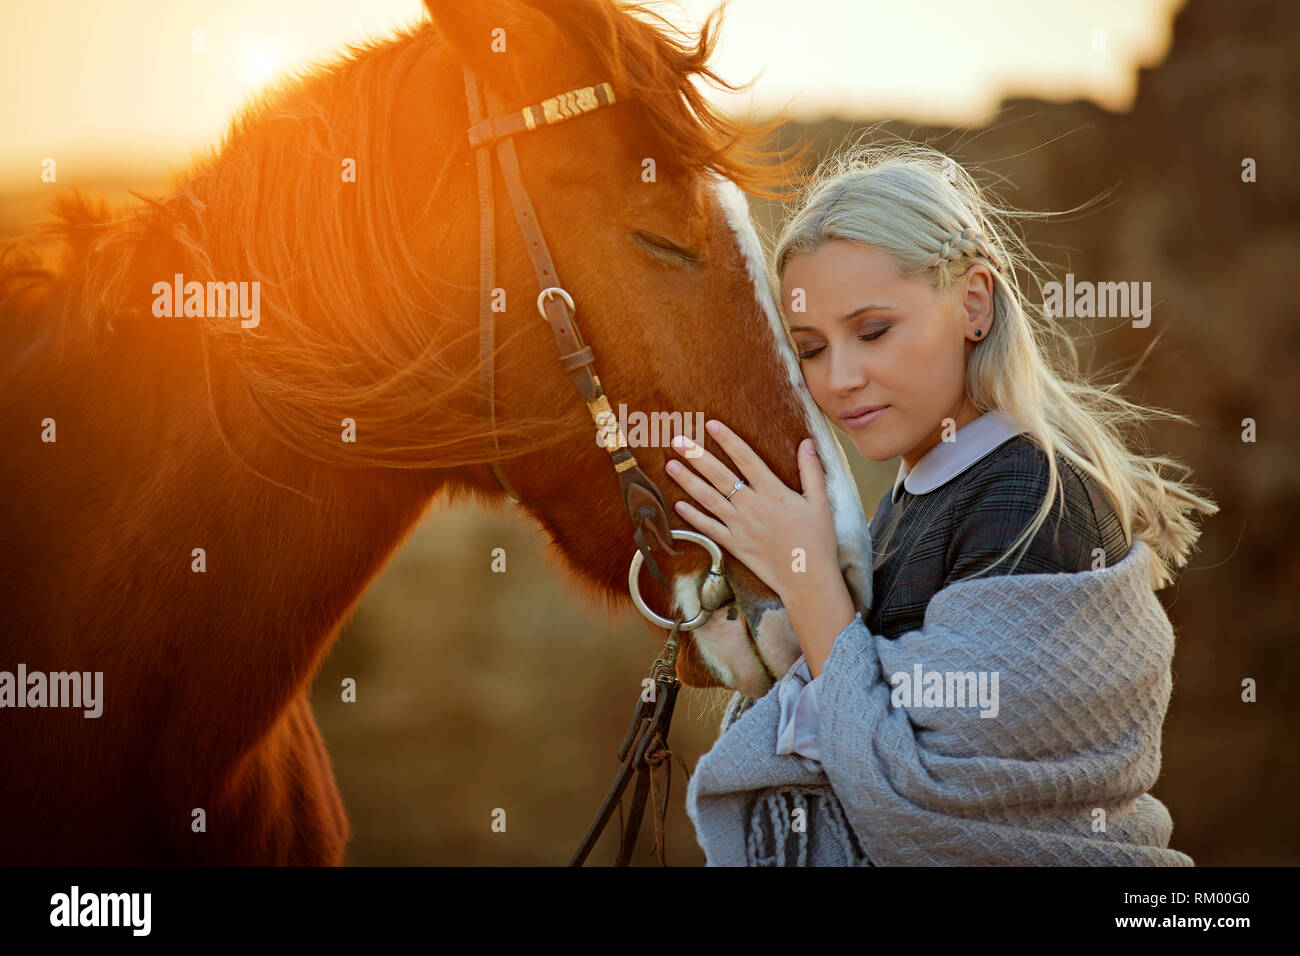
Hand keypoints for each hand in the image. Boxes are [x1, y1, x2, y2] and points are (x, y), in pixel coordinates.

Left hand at [664, 419, 839, 606]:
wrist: (807, 578)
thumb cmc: (817, 540)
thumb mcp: (820, 502)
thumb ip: (811, 470)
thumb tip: (807, 442)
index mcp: (773, 492)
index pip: (746, 458)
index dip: (728, 439)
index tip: (711, 424)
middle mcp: (752, 505)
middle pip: (719, 475)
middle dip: (696, 456)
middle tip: (677, 440)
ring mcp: (740, 526)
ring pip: (708, 498)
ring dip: (687, 481)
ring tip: (670, 465)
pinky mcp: (733, 545)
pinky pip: (708, 528)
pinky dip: (692, 516)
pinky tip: (677, 504)